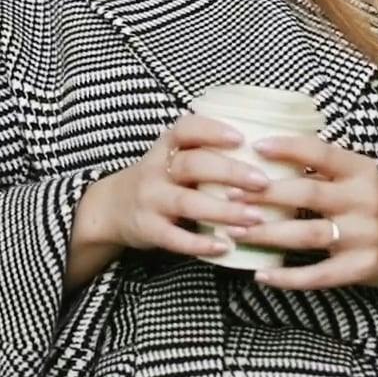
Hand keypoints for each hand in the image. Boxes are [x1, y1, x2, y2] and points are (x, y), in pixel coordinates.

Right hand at [68, 114, 272, 283]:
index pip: (185, 130)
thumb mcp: (172, 157)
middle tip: (263, 182)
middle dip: (230, 172)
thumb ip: (205, 152)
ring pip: (187, 202)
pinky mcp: (147, 228)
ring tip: (255, 218)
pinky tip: (225, 246)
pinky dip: (200, 243)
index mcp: (166, 148)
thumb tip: (266, 151)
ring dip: (223, 210)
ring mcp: (150, 200)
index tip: (241, 138)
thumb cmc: (159, 180)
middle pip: (192, 165)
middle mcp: (156, 170)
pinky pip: (174, 237)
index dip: (212, 131)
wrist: (111, 207)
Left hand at [227, 133, 377, 291]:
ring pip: (306, 234)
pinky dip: (287, 277)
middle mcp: (364, 201)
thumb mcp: (358, 176)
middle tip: (229, 194)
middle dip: (264, 194)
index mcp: (361, 171)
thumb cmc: (375, 204)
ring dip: (267, 233)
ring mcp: (363, 237)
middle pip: (306, 193)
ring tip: (235, 231)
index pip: (321, 153)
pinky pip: (317, 275)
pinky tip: (260, 274)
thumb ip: (323, 167)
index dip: (288, 148)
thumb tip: (264, 152)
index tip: (255, 147)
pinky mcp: (360, 268)